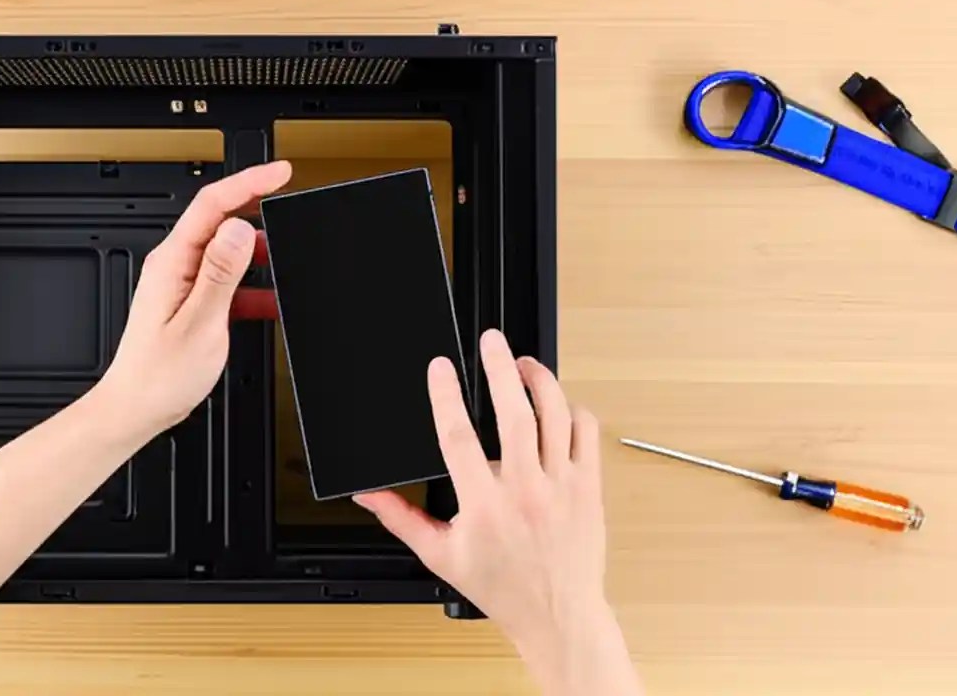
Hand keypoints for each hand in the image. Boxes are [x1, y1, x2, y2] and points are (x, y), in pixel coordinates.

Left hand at [96, 161, 291, 437]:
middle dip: (259, 209)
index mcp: (172, 262)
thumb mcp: (199, 323)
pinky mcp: (191, 301)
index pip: (212, 204)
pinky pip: (229, 281)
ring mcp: (182, 283)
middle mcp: (175, 266)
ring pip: (229, 252)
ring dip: (260, 255)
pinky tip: (272, 302)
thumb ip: (221, 273)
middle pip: (221, 220)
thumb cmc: (158, 375)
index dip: (248, 182)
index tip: (279, 173)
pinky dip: (254, 286)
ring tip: (287, 263)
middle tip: (291, 208)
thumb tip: (239, 230)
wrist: (135, 408)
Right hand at [356, 330, 636, 694]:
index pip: (459, 438)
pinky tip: (557, 402)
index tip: (440, 368)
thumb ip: (401, 518)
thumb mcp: (441, 555)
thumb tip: (368, 494)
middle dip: (501, 369)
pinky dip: (572, 410)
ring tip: (524, 363)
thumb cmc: (501, 586)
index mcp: (485, 507)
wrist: (558, 614)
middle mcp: (526, 492)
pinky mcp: (588, 488)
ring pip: (555, 416)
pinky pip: (585, 434)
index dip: (446, 397)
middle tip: (492, 341)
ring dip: (540, 381)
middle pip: (514, 414)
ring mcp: (562, 487)